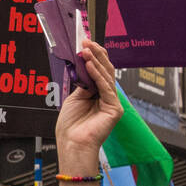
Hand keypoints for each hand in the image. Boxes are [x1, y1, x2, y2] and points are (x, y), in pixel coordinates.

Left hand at [54, 39, 121, 169]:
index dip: (93, 56)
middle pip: (105, 70)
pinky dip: (97, 75)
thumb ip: (82, 83)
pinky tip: (89, 65)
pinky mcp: (115, 108)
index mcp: (97, 94)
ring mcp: (112, 102)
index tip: (84, 43)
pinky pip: (106, 87)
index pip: (99, 71)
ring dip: (95, 61)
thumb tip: (84, 66)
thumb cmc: (71, 126)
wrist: (72, 144)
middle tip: (86, 41)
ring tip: (85, 49)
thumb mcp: (74, 98)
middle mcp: (107, 97)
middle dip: (96, 54)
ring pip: (107, 76)